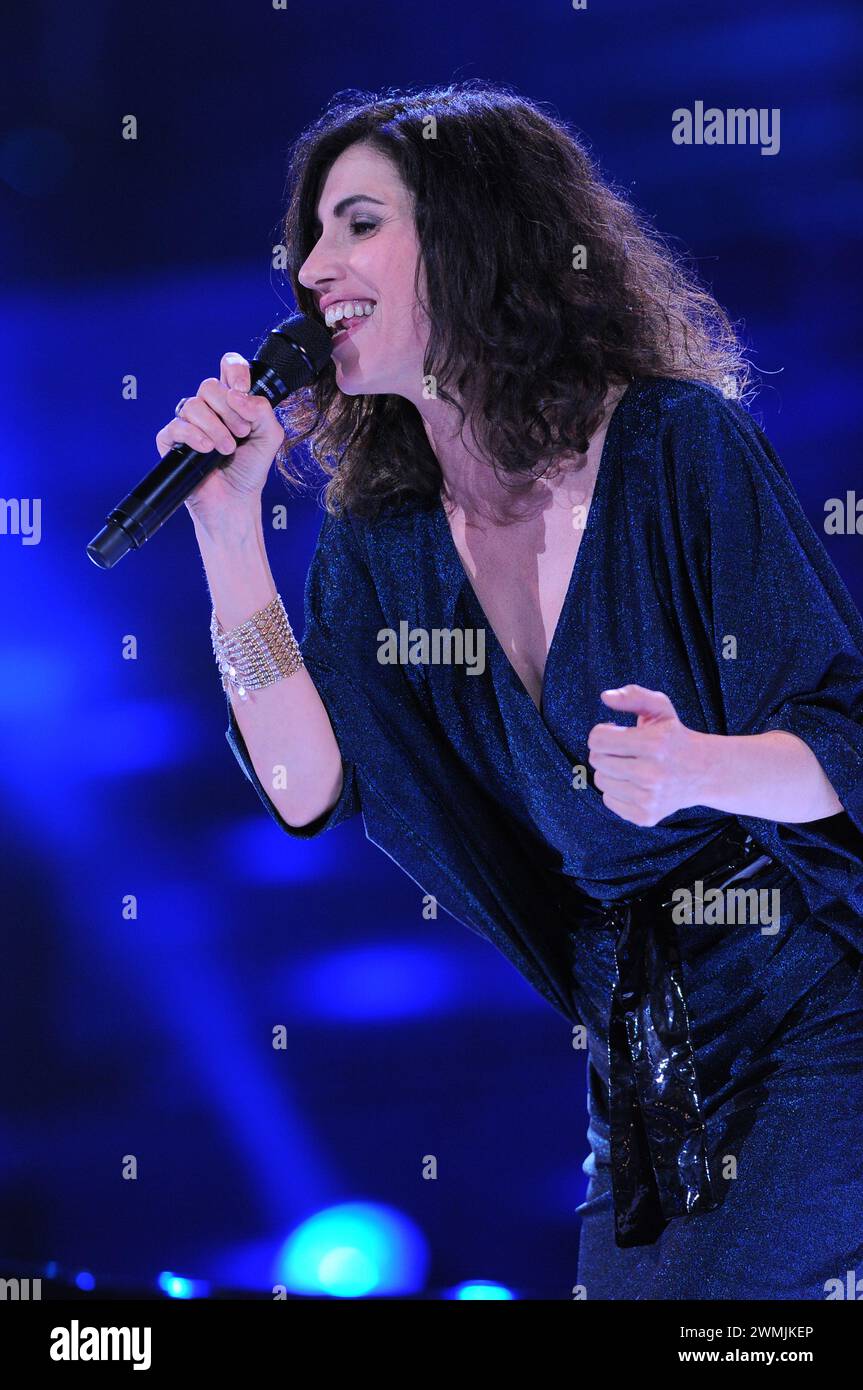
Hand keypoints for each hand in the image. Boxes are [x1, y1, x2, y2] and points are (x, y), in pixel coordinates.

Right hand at [154, 351, 285, 531]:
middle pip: (209, 386)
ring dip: (215, 428)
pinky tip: (206, 450)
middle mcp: (209, 408)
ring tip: (226, 450)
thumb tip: (238, 395)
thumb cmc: (250, 469)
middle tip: (241, 434)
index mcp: (232, 401)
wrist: (235, 501)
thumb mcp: (270, 437)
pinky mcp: (171, 441)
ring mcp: (188, 423)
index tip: (243, 390)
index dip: (234, 370)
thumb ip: (262, 410)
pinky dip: (194, 437)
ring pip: (193, 405)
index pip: (228, 367)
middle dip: (229, 410)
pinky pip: (176, 425)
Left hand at [586, 684, 708, 825]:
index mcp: (654, 744)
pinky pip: (608, 801)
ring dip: (610, 771)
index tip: (615, 731)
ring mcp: (649, 798)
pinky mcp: (645, 816)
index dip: (602, 732)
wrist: (703, 772)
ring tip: (631, 766)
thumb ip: (633, 695)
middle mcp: (652, 774)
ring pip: (600, 781)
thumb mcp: (660, 708)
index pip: (598, 740)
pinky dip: (616, 791)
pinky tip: (635, 783)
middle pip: (597, 761)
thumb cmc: (674, 737)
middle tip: (625, 750)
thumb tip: (605, 697)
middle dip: (606, 751)